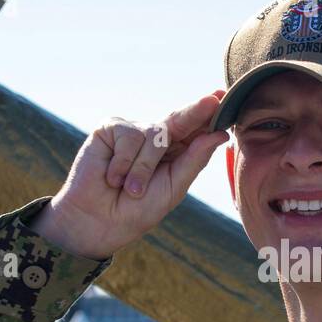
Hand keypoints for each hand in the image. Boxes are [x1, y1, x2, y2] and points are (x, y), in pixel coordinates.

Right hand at [32, 91, 227, 258]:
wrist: (97, 222)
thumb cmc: (136, 210)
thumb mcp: (173, 188)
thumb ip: (193, 161)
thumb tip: (219, 135)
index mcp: (176, 151)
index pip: (196, 130)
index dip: (210, 115)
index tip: (225, 98)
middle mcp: (156, 137)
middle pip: (182, 119)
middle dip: (196, 111)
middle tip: (213, 100)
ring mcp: (133, 131)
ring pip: (154, 136)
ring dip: (143, 168)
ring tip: (130, 189)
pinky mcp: (110, 129)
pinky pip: (129, 137)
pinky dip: (123, 163)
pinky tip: (113, 178)